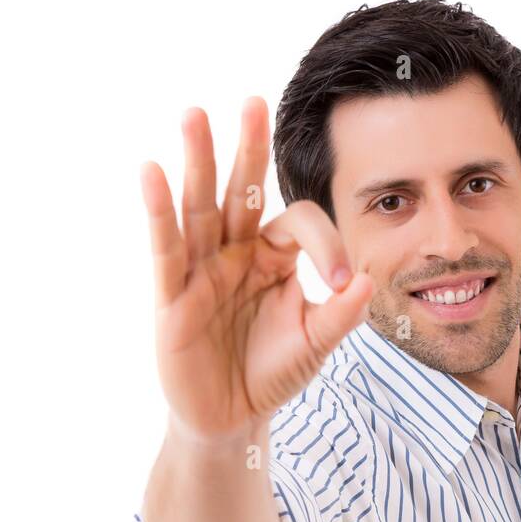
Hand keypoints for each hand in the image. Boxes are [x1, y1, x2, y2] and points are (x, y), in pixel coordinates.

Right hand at [139, 96, 374, 443]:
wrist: (233, 419)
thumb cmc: (270, 375)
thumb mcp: (314, 344)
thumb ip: (340, 314)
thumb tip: (367, 280)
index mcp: (270, 257)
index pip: (295, 224)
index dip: (322, 244)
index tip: (340, 283)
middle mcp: (233, 253)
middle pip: (239, 191)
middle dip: (246, 148)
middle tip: (254, 102)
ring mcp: (200, 270)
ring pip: (199, 207)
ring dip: (197, 161)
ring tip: (195, 115)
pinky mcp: (173, 297)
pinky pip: (166, 249)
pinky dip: (159, 212)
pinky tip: (153, 172)